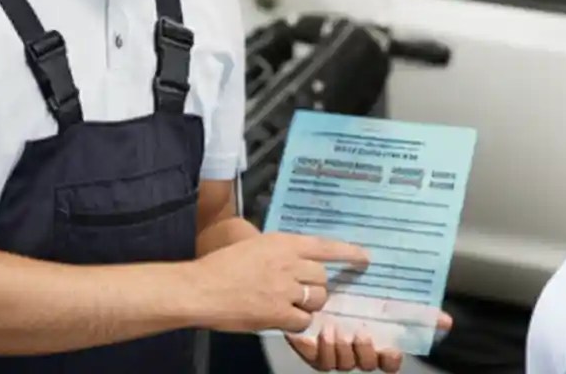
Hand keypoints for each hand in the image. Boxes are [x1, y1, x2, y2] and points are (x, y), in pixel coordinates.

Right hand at [191, 232, 368, 333]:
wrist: (200, 289)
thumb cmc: (220, 266)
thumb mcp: (252, 246)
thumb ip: (277, 252)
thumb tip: (294, 260)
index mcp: (282, 243)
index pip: (325, 246)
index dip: (348, 253)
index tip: (364, 258)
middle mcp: (289, 263)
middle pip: (322, 278)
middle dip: (316, 287)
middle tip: (301, 292)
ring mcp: (285, 289)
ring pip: (317, 299)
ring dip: (308, 305)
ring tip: (289, 305)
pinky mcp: (278, 313)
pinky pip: (303, 321)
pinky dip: (297, 322)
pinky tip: (282, 319)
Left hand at [286, 311, 453, 371]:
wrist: (318, 288)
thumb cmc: (356, 296)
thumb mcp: (384, 299)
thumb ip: (415, 311)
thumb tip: (447, 321)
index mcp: (376, 343)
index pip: (389, 363)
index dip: (391, 360)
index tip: (392, 350)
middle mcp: (357, 352)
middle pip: (365, 364)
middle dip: (363, 352)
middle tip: (360, 333)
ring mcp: (336, 355)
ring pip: (341, 363)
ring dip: (338, 349)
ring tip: (334, 329)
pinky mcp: (315, 353)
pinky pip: (319, 360)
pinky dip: (320, 348)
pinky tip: (321, 331)